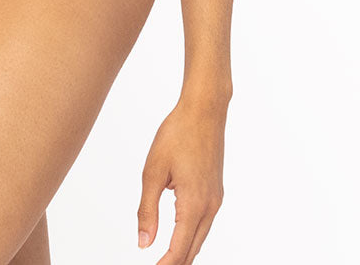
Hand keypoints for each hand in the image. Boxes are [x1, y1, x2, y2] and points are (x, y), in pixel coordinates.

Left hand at [136, 93, 227, 262]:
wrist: (204, 110)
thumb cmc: (177, 134)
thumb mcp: (153, 171)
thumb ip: (147, 210)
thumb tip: (143, 243)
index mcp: (194, 204)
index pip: (179, 249)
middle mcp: (210, 206)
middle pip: (193, 249)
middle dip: (176, 262)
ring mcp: (216, 198)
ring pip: (200, 237)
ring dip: (184, 250)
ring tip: (165, 259)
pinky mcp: (216, 190)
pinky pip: (204, 222)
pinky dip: (191, 235)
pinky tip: (179, 235)